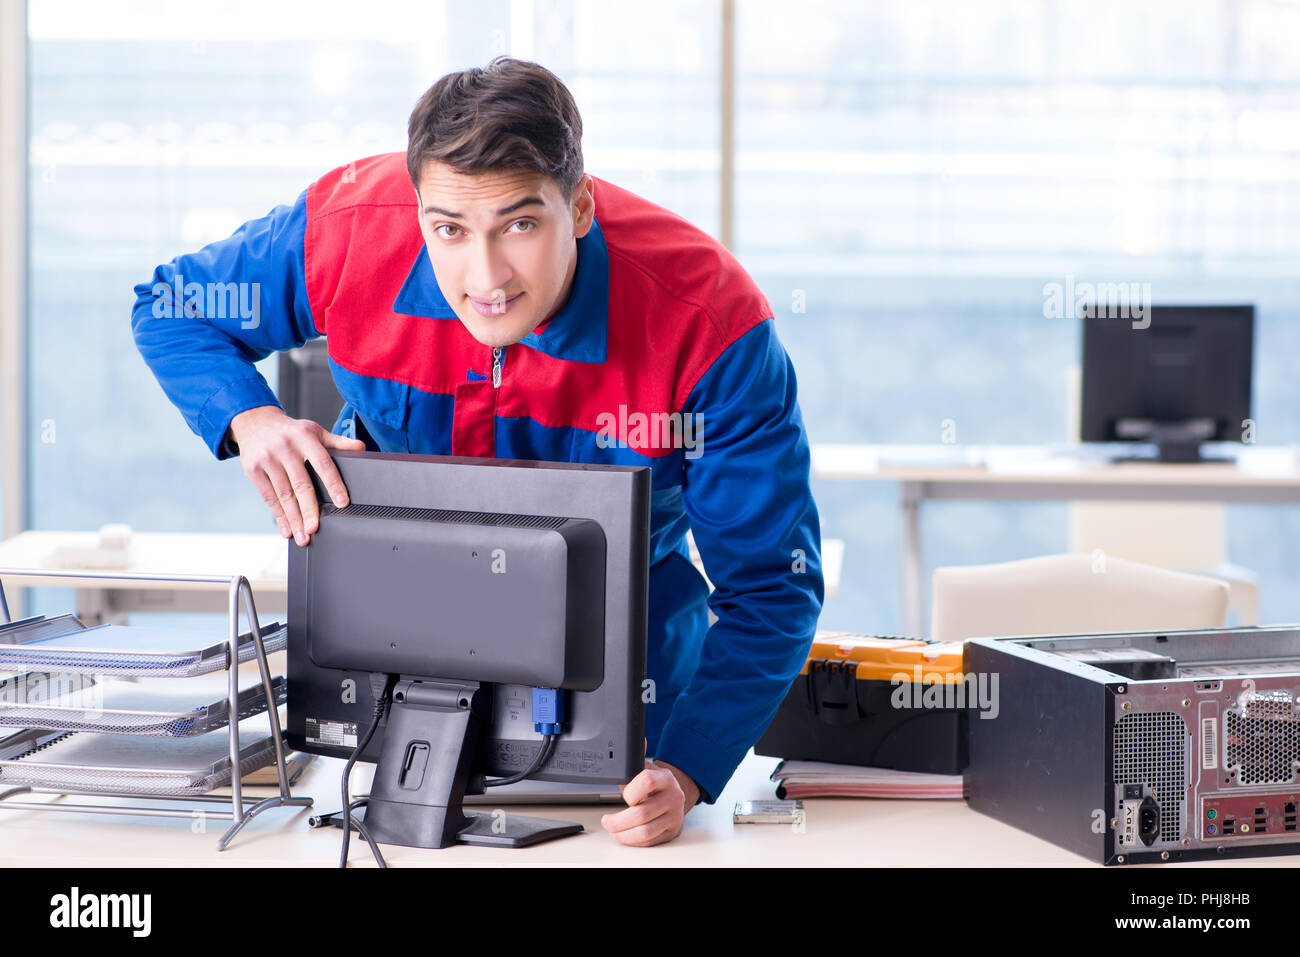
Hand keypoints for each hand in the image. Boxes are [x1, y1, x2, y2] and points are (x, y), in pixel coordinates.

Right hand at [229, 405, 365, 545]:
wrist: (256, 423)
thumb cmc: (291, 431)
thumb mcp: (314, 431)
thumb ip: (338, 442)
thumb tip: (361, 449)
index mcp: (305, 437)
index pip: (323, 463)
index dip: (333, 484)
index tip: (342, 503)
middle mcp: (285, 448)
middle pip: (301, 484)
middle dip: (309, 509)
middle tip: (315, 528)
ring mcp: (268, 459)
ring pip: (284, 494)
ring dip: (294, 518)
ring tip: (303, 536)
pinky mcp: (253, 470)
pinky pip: (269, 497)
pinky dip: (279, 516)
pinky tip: (287, 529)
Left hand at [600, 759, 699, 846]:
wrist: (675, 796)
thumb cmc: (656, 784)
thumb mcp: (646, 767)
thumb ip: (635, 757)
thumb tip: (636, 740)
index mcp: (665, 778)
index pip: (647, 781)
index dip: (630, 791)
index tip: (624, 796)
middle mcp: (673, 797)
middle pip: (642, 813)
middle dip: (618, 821)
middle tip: (607, 821)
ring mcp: (674, 816)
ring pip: (645, 831)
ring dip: (623, 834)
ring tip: (613, 829)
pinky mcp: (671, 831)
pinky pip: (649, 841)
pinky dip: (633, 840)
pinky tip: (624, 835)